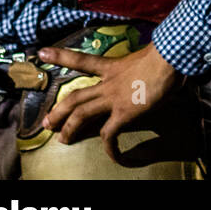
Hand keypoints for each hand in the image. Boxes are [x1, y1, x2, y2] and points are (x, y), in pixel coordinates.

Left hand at [38, 42, 183, 162]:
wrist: (168, 58)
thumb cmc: (164, 52)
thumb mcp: (148, 54)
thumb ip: (144, 63)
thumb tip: (156, 65)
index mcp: (113, 66)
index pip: (81, 61)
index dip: (60, 56)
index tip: (42, 53)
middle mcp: (108, 83)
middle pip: (75, 97)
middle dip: (58, 111)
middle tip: (47, 122)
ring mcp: (113, 99)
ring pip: (81, 115)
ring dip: (70, 129)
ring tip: (63, 140)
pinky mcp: (123, 113)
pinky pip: (109, 134)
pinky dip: (111, 148)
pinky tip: (115, 157)